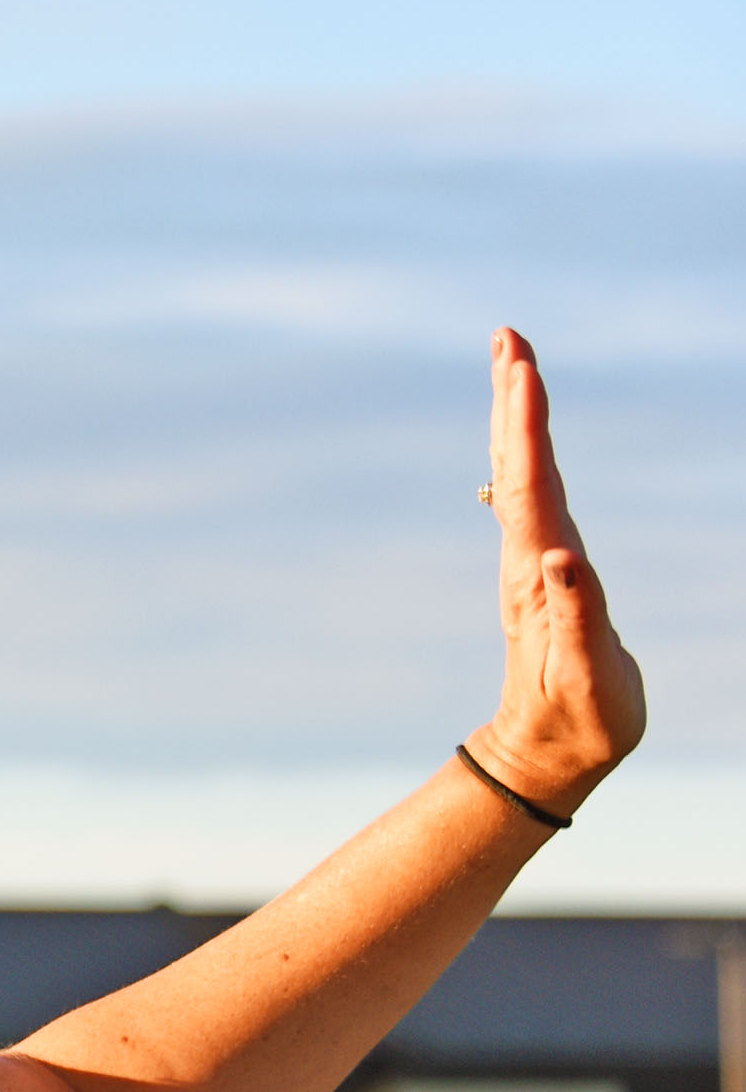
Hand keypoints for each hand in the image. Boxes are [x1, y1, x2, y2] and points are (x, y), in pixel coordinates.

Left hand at [475, 329, 643, 811]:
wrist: (548, 753)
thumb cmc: (577, 719)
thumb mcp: (584, 676)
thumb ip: (576, 618)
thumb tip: (560, 558)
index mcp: (538, 572)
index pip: (529, 484)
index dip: (525, 426)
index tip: (520, 369)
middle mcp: (530, 556)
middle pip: (518, 464)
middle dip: (514, 399)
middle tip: (507, 338)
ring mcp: (536, 562)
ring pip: (522, 475)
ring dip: (516, 418)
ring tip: (512, 362)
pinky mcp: (546, 574)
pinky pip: (534, 498)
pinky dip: (530, 457)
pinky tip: (524, 434)